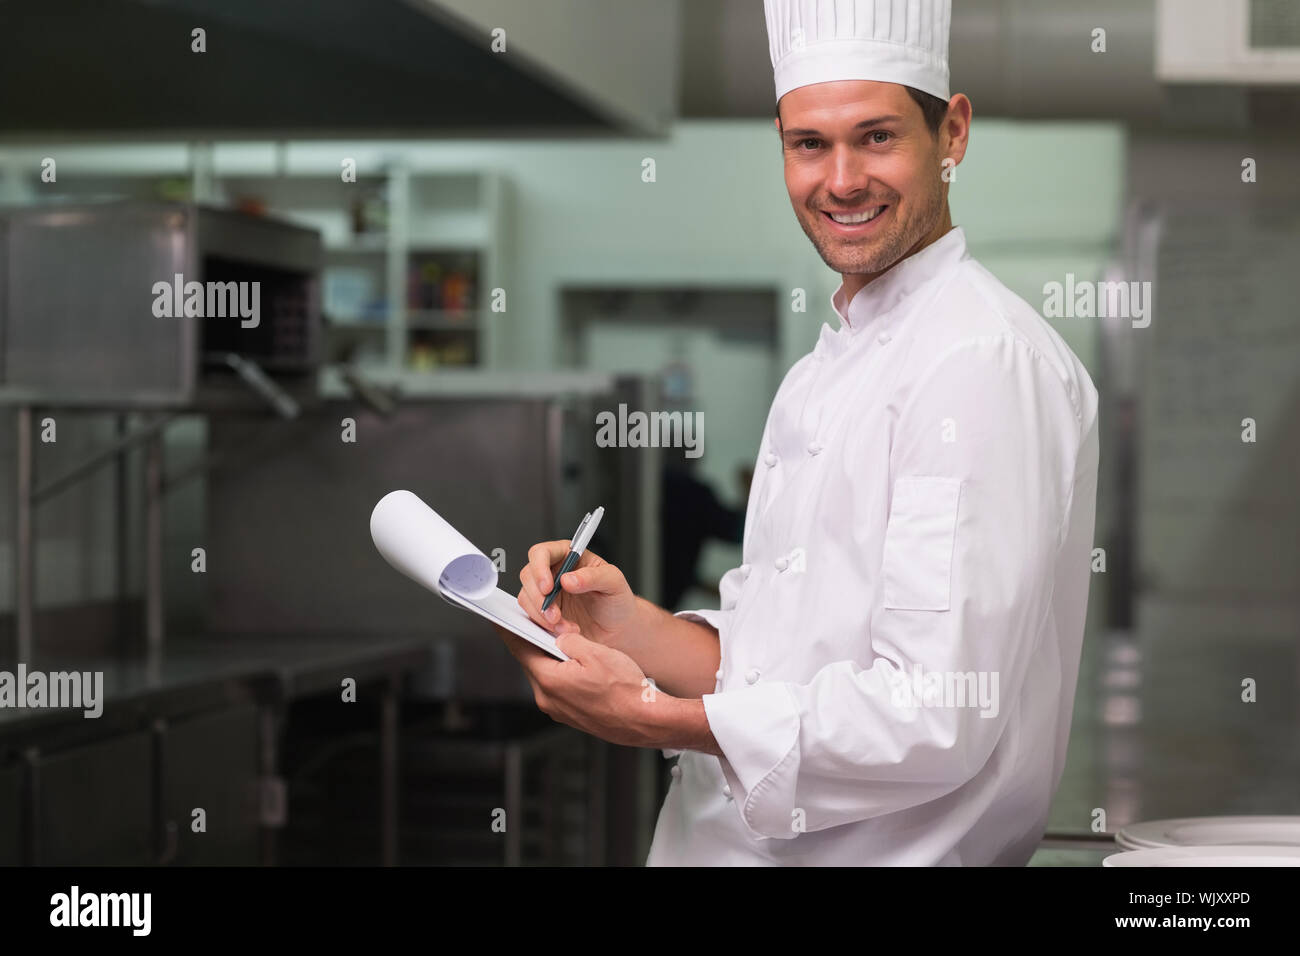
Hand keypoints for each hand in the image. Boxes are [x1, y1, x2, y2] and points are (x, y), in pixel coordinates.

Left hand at [495, 628, 665, 748]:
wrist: (644, 721)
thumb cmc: (624, 690)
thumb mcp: (595, 652)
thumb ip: (569, 641)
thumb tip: (560, 639)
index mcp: (549, 680)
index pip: (520, 648)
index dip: (510, 630)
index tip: (501, 620)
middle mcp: (548, 699)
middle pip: (532, 663)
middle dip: (537, 644)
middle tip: (544, 627)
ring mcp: (559, 711)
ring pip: (547, 676)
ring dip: (553, 661)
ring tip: (570, 648)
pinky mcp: (570, 717)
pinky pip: (559, 690)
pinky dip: (563, 676)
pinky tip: (580, 669)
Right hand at [517, 540, 637, 652]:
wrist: (618, 630)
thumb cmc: (617, 600)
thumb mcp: (614, 582)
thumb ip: (593, 576)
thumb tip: (567, 578)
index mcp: (569, 556)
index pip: (542, 552)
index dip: (539, 568)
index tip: (548, 587)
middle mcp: (554, 572)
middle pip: (528, 575)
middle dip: (539, 598)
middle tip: (556, 614)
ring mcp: (547, 593)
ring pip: (526, 598)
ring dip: (542, 616)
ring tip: (566, 626)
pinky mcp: (543, 612)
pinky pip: (532, 617)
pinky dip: (545, 626)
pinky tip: (563, 630)